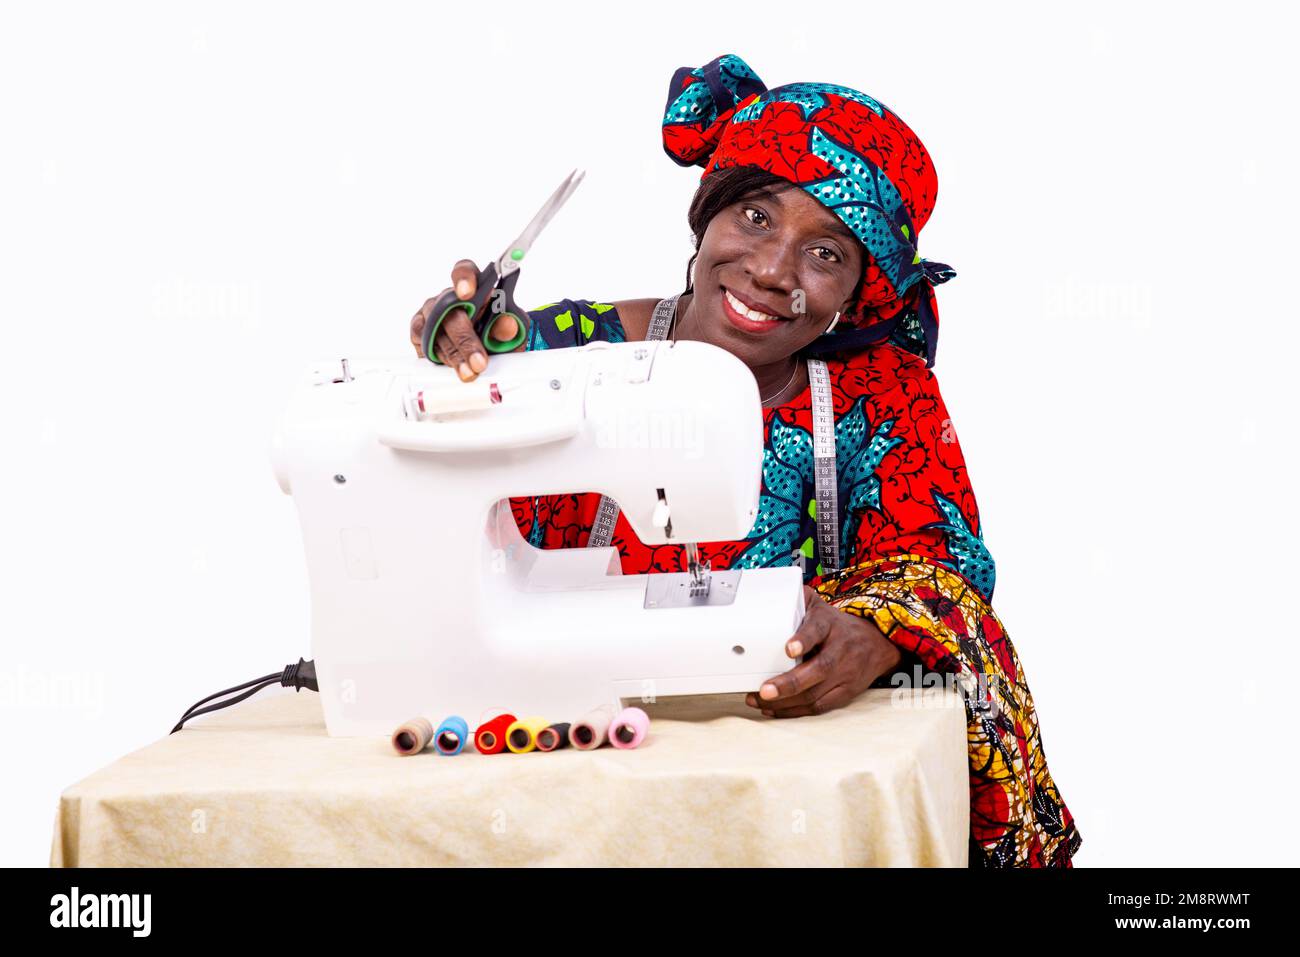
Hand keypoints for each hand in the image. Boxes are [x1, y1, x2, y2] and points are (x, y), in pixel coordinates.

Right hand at [409, 259, 522, 380]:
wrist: (485, 352)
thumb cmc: (496, 335)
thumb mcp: (511, 333)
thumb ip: (510, 328)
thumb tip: (507, 324)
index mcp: (475, 286)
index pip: (465, 271)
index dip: (464, 279)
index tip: (468, 293)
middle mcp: (449, 296)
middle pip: (449, 308)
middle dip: (465, 339)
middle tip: (479, 361)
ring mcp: (432, 311)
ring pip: (435, 328)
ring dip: (453, 354)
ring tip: (470, 372)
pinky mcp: (419, 329)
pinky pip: (422, 340)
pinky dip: (437, 356)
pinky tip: (451, 366)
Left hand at [745, 585, 902, 717]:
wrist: (876, 644)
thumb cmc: (837, 626)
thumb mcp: (820, 606)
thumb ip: (798, 598)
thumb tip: (773, 595)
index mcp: (830, 624)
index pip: (818, 629)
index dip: (804, 639)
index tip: (789, 648)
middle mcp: (840, 649)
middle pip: (818, 669)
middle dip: (789, 683)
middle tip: (764, 690)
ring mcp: (845, 674)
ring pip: (815, 693)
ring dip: (785, 702)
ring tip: (759, 700)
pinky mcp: (846, 693)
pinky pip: (819, 707)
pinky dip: (795, 711)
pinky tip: (775, 709)